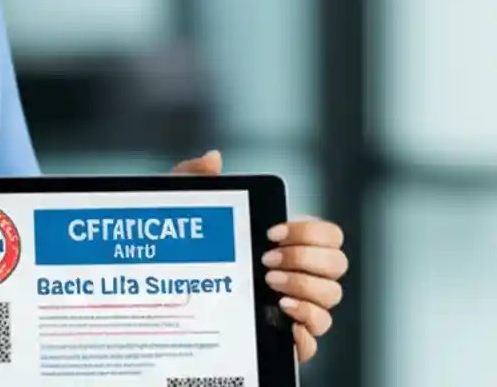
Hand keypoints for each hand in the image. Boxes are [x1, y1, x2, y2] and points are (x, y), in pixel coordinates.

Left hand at [169, 151, 349, 362]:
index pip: (326, 235)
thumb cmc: (184, 256)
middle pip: (337, 264)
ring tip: (268, 282)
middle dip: (307, 258)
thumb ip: (194, 179)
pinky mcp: (286, 341)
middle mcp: (299, 278)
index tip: (272, 232)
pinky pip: (315, 337)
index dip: (310, 230)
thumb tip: (213, 158)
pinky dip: (304, 322)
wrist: (164, 304)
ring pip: (331, 298)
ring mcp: (297, 310)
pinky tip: (279, 311)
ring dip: (305, 287)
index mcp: (285, 247)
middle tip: (266, 260)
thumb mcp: (183, 216)